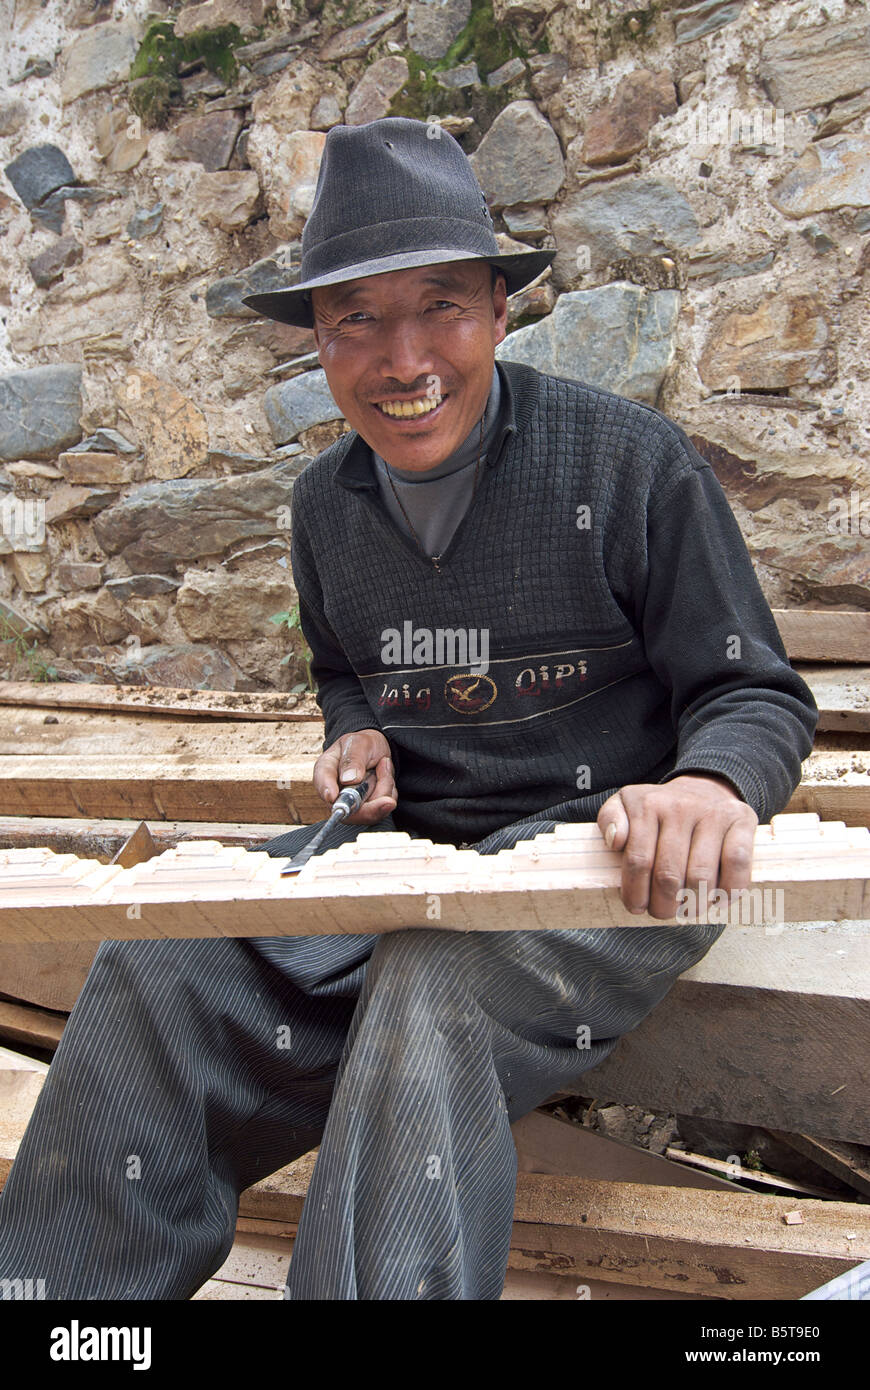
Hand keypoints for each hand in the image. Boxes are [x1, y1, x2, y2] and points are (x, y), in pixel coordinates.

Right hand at [314, 729, 396, 824]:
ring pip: (369, 810)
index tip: (332, 796)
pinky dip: (388, 792)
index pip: (322, 782)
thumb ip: (353, 759)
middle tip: (389, 801)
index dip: (326, 790)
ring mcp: (349, 802)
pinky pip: (381, 808)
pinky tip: (384, 776)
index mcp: (326, 769)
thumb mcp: (358, 744)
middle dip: (371, 806)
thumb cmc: (363, 745)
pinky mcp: (364, 808)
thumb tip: (348, 779)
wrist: (378, 750)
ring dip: (384, 788)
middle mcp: (334, 790)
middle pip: (347, 808)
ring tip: (383, 766)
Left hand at [597, 774, 757, 919]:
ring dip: (693, 904)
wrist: (702, 788)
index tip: (636, 907)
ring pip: (700, 875)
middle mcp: (680, 806)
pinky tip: (718, 899)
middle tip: (662, 912)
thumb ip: (610, 819)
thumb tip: (615, 840)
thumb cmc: (660, 810)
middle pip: (668, 874)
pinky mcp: (741, 819)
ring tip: (688, 910)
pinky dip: (729, 890)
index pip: (638, 860)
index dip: (635, 892)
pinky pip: (736, 863)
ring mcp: (713, 813)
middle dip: (663, 905)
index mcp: (647, 805)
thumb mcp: (626, 805)